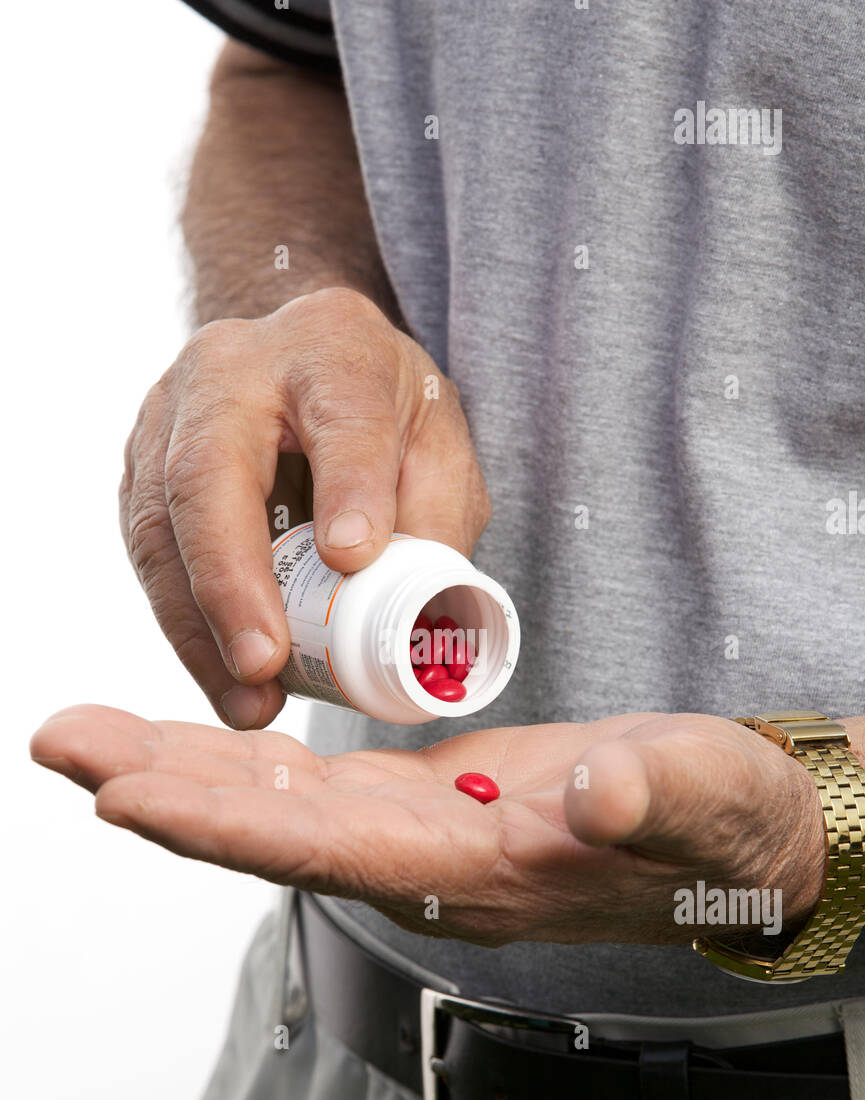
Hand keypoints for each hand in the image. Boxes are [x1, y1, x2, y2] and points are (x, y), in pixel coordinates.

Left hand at [31, 708, 825, 945]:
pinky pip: (312, 781)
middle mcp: (422, 861)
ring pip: (277, 801)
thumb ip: (652, 800)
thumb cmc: (717, 824)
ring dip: (182, 764)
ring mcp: (417, 830)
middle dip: (163, 785)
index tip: (125, 795)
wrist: (727, 838)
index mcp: (474, 869)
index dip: (225, 824)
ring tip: (90, 731)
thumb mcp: (703, 800)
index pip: (325, 850)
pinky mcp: (425, 795)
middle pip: (270, 828)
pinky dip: (243, 757)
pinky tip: (192, 733)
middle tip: (61, 739)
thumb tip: (597, 791)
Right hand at [121, 288, 490, 730]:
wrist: (305, 358)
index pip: (344, 415)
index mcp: (330, 350)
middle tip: (263, 664)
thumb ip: (438, 512)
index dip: (349, 486)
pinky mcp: (140, 469)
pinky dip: (184, 625)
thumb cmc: (380, 408)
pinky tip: (220, 676)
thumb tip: (417, 609)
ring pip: (160, 524)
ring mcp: (167, 416)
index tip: (352, 555)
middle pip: (210, 472)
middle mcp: (230, 369)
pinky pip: (149, 554)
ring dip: (197, 625)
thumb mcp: (438, 444)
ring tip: (246, 699)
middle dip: (231, 579)